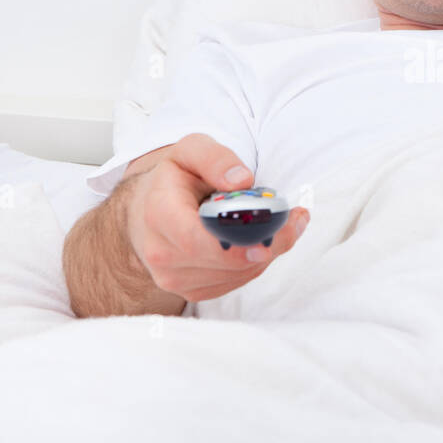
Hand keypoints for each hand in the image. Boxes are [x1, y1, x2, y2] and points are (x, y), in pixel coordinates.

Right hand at [123, 133, 310, 302]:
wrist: (146, 213)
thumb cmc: (173, 180)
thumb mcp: (189, 151)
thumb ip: (214, 158)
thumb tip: (242, 180)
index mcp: (158, 214)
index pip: (194, 239)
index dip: (232, 244)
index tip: (268, 234)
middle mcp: (162, 254)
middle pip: (224, 261)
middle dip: (268, 242)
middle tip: (295, 219)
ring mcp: (176, 278)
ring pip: (238, 272)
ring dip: (269, 250)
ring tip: (286, 223)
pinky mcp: (193, 291)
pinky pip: (238, 281)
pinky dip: (258, 261)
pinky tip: (266, 239)